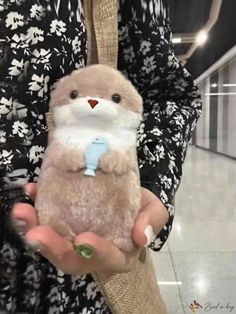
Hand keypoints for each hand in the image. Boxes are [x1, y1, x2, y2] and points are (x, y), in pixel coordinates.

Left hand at [12, 184, 167, 274]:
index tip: (84, 240)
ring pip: (53, 242)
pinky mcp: (63, 222)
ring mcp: (74, 238)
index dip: (95, 253)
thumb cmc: (142, 208)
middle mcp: (92, 252)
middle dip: (53, 248)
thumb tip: (140, 237)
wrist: (128, 193)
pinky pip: (47, 219)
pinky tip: (32, 191)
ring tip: (23, 212)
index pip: (107, 259)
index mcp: (118, 253)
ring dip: (34, 229)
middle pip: (71, 258)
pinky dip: (37, 208)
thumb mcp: (154, 211)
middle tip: (36, 233)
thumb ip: (151, 222)